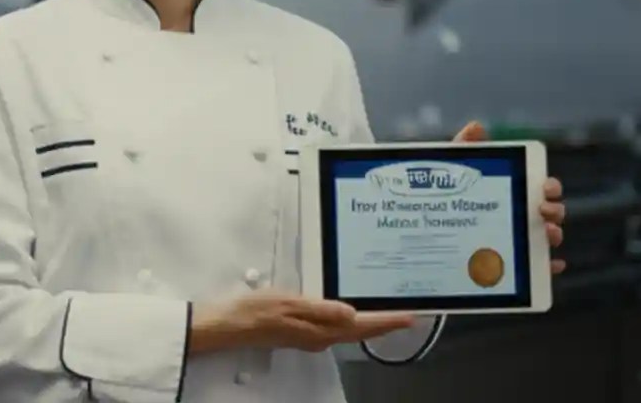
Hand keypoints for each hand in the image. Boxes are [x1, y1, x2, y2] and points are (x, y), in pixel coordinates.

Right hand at [189, 290, 414, 354]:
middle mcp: (320, 337)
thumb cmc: (257, 312)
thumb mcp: (290, 303)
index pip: (362, 326)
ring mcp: (311, 336)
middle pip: (360, 331)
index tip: (411, 317)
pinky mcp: (301, 331)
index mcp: (321, 330)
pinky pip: (335, 327)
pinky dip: (351, 320)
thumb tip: (352, 313)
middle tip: (407, 315)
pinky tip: (352, 312)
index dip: (388, 322)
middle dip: (384, 323)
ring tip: (388, 313)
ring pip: (349, 330)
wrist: (229, 325)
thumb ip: (321, 309)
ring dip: (370, 323)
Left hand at [454, 122, 566, 275]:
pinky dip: (549, 268)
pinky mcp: (514, 267)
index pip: (541, 188)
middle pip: (551, 214)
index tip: (545, 187)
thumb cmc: (442, 196)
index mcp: (513, 193)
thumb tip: (477, 126)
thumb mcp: (449, 171)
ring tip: (546, 235)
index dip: (550, 187)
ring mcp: (519, 242)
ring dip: (554, 236)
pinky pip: (538, 270)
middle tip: (542, 210)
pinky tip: (550, 266)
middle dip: (555, 210)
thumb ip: (462, 147)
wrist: (423, 235)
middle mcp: (521, 217)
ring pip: (547, 240)